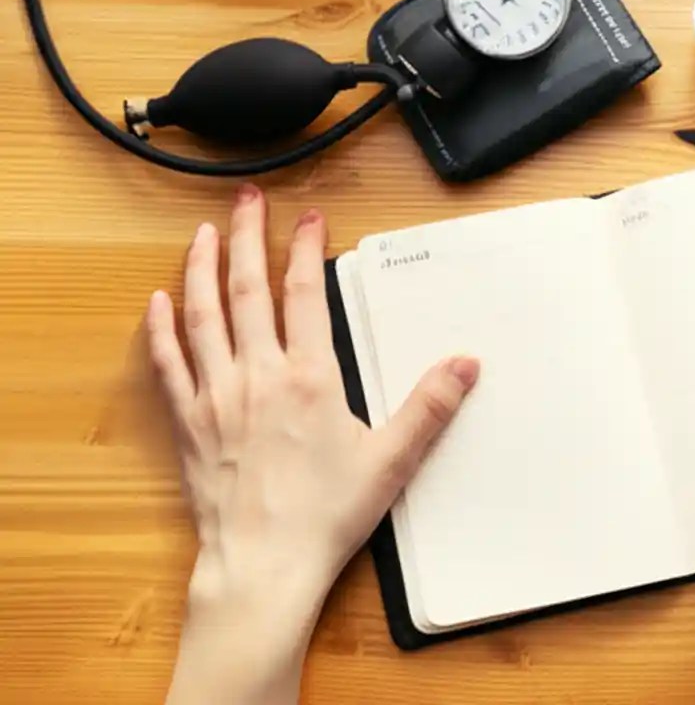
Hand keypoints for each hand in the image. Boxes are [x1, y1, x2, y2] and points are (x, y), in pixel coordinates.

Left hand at [149, 185, 478, 704]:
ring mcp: (216, 396)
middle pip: (247, 290)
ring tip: (203, 235)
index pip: (304, 295)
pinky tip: (158, 303)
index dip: (306, 250)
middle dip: (248, 237)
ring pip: (202, 316)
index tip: (309, 219)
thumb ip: (430, 406)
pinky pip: (168, 364)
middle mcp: (257, 376)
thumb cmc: (325, 515)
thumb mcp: (392, 459)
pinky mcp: (189, 423)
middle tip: (247, 200)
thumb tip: (466, 364)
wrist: (264, 565)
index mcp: (309, 378)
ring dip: (201, 269)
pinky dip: (161, 329)